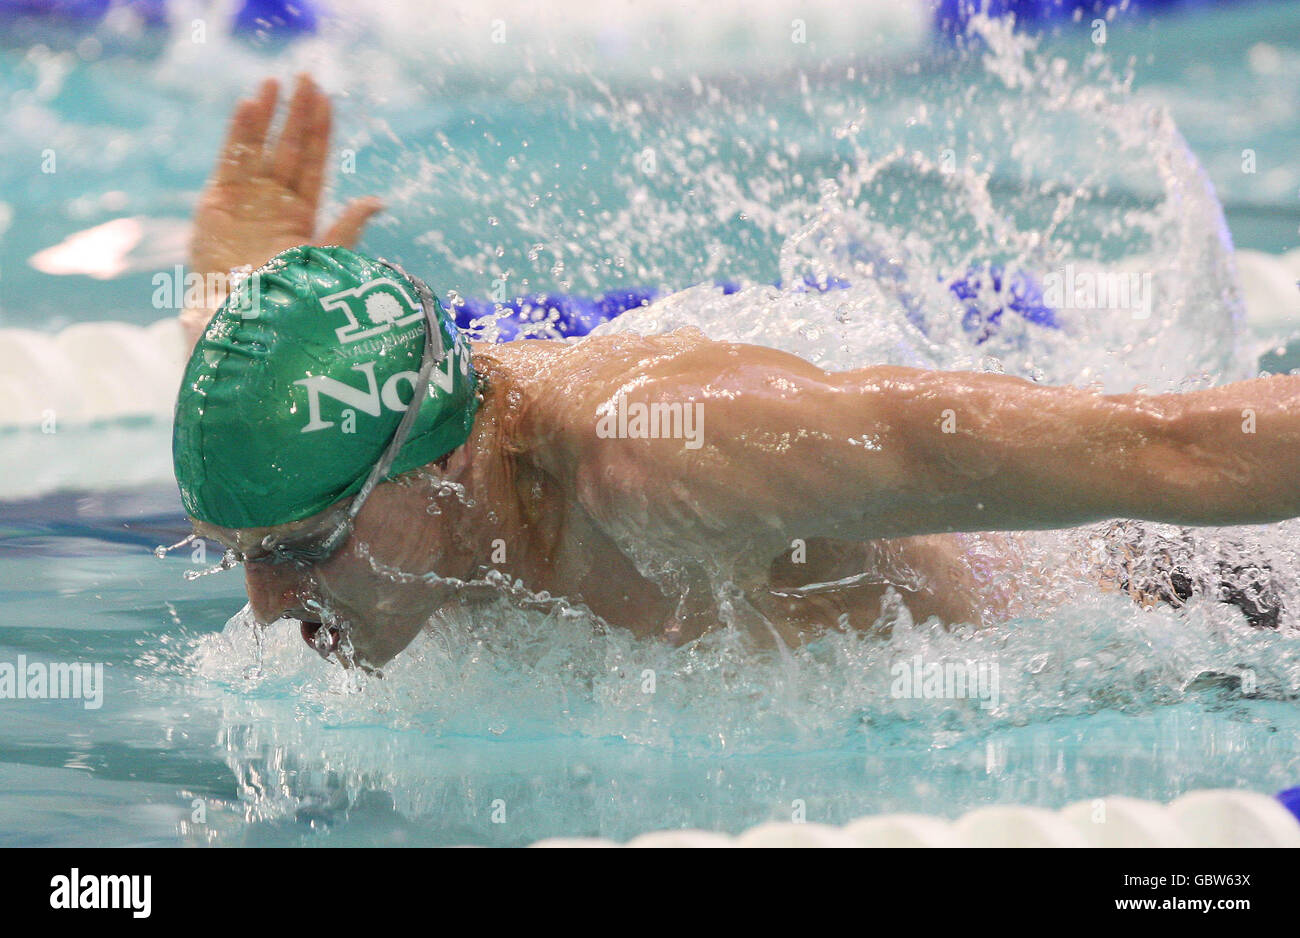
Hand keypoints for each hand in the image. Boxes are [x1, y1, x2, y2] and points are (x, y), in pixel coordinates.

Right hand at [189, 74, 382, 287]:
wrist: (244, 322)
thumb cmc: (287, 301)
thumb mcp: (323, 260)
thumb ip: (346, 228)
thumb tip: (378, 201)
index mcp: (301, 217)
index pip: (314, 166)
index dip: (320, 133)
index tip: (328, 101)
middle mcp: (273, 205)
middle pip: (288, 150)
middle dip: (298, 115)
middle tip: (307, 77)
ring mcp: (244, 201)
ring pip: (258, 149)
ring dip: (267, 116)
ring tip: (275, 82)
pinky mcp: (215, 203)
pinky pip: (230, 160)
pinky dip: (239, 133)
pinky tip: (250, 104)